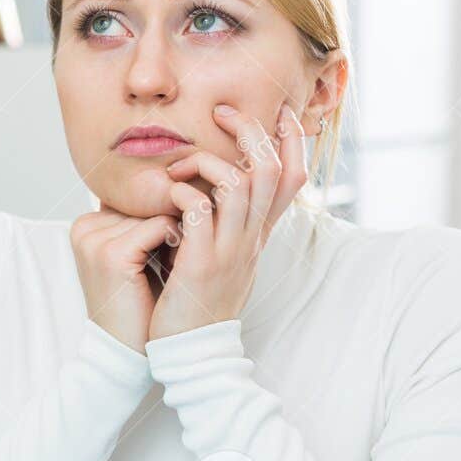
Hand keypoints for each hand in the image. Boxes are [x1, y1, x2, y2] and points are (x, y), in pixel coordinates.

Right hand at [70, 206, 180, 352]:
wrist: (128, 349)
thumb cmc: (139, 303)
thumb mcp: (136, 255)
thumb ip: (141, 220)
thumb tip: (178, 185)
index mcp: (85, 225)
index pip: (138, 201)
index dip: (159, 225)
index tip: (157, 257)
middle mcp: (83, 227)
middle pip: (147, 204)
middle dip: (167, 228)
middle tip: (167, 264)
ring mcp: (94, 240)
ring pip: (156, 213)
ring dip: (175, 237)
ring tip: (167, 269)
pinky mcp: (111, 253)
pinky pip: (161, 226)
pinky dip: (176, 243)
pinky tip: (172, 268)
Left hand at [148, 102, 308, 341]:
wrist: (191, 350)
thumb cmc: (197, 300)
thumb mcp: (223, 257)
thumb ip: (227, 223)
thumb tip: (215, 188)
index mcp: (258, 234)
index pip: (293, 177)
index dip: (290, 139)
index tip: (277, 110)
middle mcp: (251, 239)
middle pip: (271, 169)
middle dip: (252, 131)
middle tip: (222, 112)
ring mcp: (229, 250)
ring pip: (241, 184)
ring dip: (209, 162)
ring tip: (180, 163)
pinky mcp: (200, 264)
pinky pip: (200, 212)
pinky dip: (184, 194)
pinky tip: (167, 196)